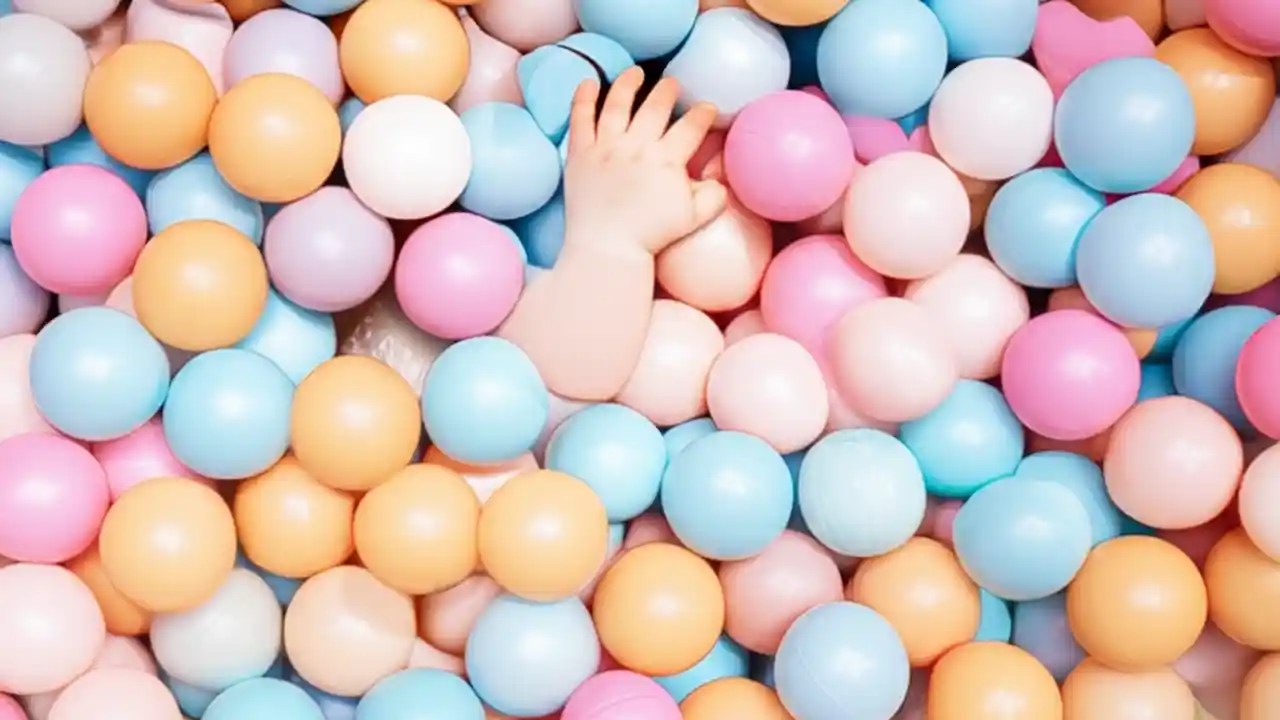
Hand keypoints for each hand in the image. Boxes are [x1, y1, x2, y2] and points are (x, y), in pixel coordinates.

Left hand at [562, 67, 726, 255]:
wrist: (608, 249)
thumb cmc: (651, 237)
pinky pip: (580, 118)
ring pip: (618, 103)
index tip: (707, 108)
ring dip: (629, 83)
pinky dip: (584, 97)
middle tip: (673, 84)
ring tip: (636, 72)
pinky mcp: (580, 154)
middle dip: (668, 91)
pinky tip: (589, 82)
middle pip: (655, 106)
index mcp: (667, 160)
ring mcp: (606, 147)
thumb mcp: (693, 218)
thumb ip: (714, 195)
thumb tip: (720, 178)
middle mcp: (637, 147)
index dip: (703, 113)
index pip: (691, 126)